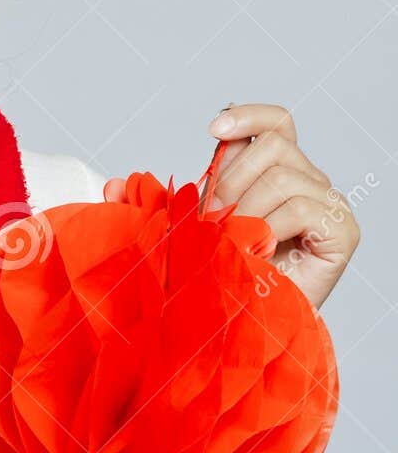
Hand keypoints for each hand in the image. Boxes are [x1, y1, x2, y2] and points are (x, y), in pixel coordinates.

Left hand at [102, 105, 360, 310]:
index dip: (246, 116)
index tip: (211, 133)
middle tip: (213, 222)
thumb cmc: (222, 285)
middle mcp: (308, 183)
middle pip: (274, 145)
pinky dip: (271, 228)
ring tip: (235, 243)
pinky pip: (302, 208)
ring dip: (247, 210)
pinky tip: (261, 252)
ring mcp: (328, 205)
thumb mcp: (183, 237)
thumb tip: (112, 186)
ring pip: (283, 176)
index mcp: (275, 174)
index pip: (274, 123)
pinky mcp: (341, 232)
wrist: (250, 336)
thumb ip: (154, 209)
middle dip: (231, 182)